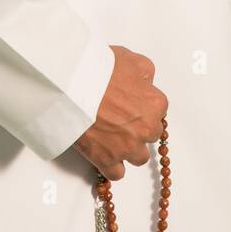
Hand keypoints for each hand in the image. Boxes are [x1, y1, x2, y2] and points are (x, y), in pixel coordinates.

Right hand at [73, 45, 167, 181]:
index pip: (158, 109)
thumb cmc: (98, 69)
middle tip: (119, 118)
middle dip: (138, 128)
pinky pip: (117, 173)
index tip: (130, 103)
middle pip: (150, 134)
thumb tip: (146, 82)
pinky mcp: (107, 161)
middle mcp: (146, 128)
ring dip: (129, 149)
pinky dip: (112, 166)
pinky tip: (104, 154)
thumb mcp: (129, 58)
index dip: (143, 105)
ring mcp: (127, 148)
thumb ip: (144, 71)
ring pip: (138, 157)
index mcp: (155, 103)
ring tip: (112, 137)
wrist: (71, 86)